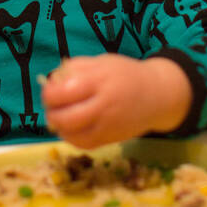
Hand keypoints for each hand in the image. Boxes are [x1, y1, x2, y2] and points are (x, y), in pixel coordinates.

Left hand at [41, 55, 191, 148]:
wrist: (157, 96)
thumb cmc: (126, 75)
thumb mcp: (102, 62)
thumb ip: (76, 68)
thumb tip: (51, 80)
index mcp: (100, 80)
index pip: (64, 91)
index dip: (49, 93)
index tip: (49, 90)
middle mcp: (103, 105)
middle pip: (66, 117)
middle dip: (51, 113)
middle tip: (51, 106)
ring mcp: (107, 125)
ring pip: (72, 134)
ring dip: (58, 127)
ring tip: (58, 117)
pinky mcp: (110, 139)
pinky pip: (83, 144)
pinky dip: (70, 138)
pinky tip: (70, 128)